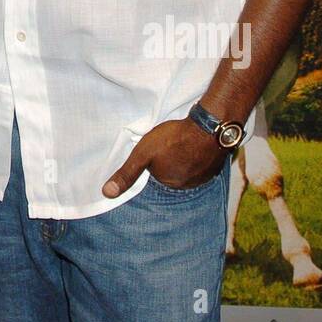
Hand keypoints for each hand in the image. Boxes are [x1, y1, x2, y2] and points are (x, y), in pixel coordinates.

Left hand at [102, 118, 225, 197]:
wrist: (208, 128)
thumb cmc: (173, 139)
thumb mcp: (142, 154)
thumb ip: (126, 173)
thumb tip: (107, 193)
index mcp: (168, 183)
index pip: (156, 173)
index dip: (153, 159)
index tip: (156, 148)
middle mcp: (187, 185)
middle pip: (172, 171)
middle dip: (170, 160)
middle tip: (169, 143)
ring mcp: (203, 177)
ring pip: (188, 168)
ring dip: (185, 157)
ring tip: (182, 142)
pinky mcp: (214, 167)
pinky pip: (202, 164)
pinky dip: (198, 156)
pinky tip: (195, 144)